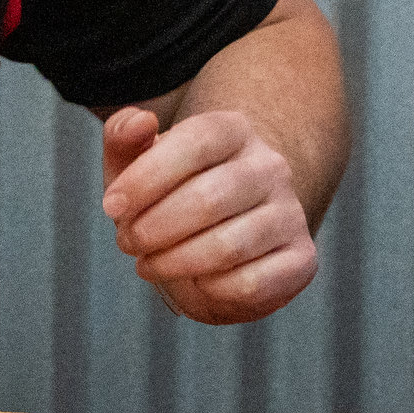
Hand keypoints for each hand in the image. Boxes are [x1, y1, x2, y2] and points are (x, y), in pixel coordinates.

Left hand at [100, 105, 319, 324]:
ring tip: (149, 265)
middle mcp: (270, 166)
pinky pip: (251, 284)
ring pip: (229, 246)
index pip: (196, 141)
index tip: (111, 206)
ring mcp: (291, 212)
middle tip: (127, 242)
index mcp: (233, 130)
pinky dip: (210, 291)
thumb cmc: (169, 196)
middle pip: (209, 198)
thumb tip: (140, 121)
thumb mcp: (136, 166)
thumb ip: (124, 136)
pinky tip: (195, 282)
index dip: (146, 177)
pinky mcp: (302, 258)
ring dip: (173, 263)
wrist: (222, 239)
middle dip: (153, 229)